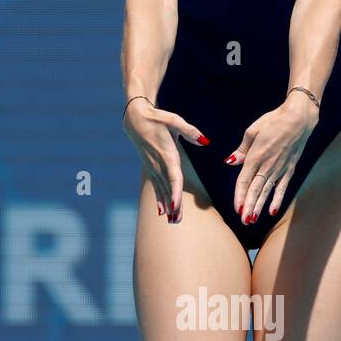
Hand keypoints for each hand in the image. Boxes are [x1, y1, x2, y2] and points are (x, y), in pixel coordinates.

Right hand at [123, 98, 209, 222]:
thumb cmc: (158, 118)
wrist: (135, 119)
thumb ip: (190, 131)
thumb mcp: (174, 120)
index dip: (175, 193)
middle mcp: (159, 164)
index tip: (176, 207)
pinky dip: (159, 199)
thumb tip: (205, 141)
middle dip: (173, 206)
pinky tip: (161, 212)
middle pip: (168, 189)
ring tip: (173, 222)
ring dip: (167, 206)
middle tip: (177, 222)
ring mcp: (153, 167)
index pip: (173, 177)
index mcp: (167, 155)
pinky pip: (155, 187)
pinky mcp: (151, 168)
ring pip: (161, 190)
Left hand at [224, 93, 318, 223]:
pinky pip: (282, 187)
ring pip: (267, 191)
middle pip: (255, 189)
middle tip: (243, 220)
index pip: (244, 180)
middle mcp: (267, 165)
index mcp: (256, 156)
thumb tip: (231, 162)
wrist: (298, 118)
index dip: (239, 195)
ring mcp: (280, 169)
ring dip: (259, 205)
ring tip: (252, 219)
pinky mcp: (289, 169)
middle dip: (248, 206)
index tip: (236, 208)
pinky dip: (277, 199)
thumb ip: (242, 150)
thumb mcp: (252, 131)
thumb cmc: (273, 121)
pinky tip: (272, 211)